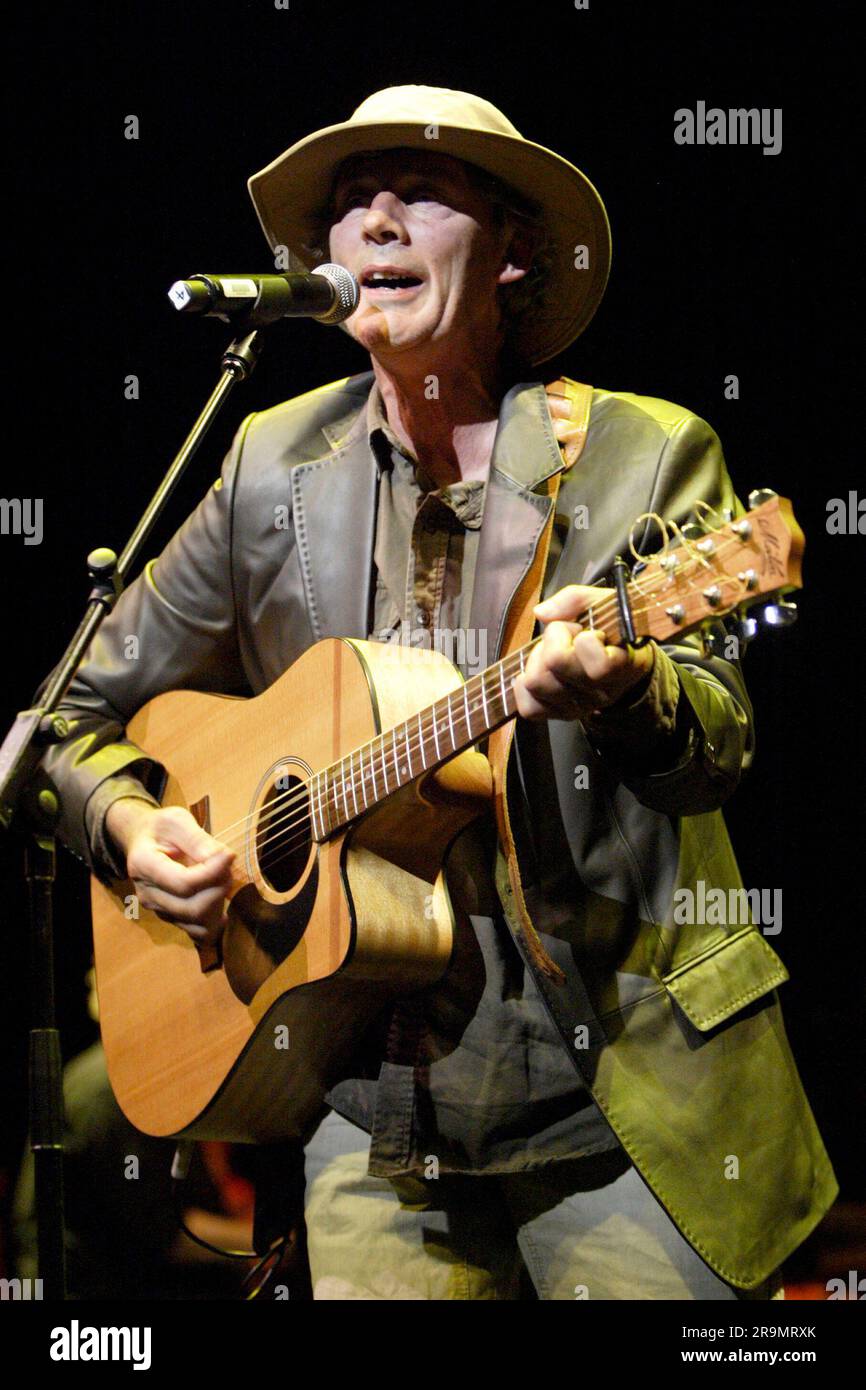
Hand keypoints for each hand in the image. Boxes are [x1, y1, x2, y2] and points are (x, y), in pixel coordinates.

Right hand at [105, 799, 235, 947]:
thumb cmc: (162, 828)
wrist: (145, 841)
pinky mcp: (170, 918)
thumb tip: (224, 858)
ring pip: (197, 923)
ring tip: (222, 880)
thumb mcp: (177, 821)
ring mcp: (158, 909)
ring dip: (220, 904)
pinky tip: (222, 909)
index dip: (213, 873)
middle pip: (192, 908)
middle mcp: (147, 894)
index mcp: (143, 865)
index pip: (183, 883)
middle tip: (228, 867)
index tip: (229, 855)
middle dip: (219, 889)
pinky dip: (215, 924)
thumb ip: (198, 839)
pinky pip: (197, 932)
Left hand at [512, 585, 654, 722]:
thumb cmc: (613, 628)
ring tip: (553, 653)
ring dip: (537, 661)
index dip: (578, 635)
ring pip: (536, 684)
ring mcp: (581, 707)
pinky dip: (525, 688)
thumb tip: (541, 613)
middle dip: (552, 641)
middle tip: (564, 638)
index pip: (592, 658)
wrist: (626, 659)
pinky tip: (540, 671)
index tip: (586, 630)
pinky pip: (529, 708)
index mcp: (622, 664)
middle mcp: (602, 692)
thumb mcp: (604, 603)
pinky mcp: (562, 715)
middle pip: (554, 665)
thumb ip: (575, 599)